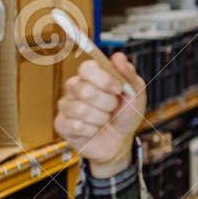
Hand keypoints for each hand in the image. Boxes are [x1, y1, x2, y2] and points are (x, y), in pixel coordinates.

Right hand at [55, 53, 145, 176]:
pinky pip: (76, 126)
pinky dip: (92, 130)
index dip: (104, 79)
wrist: (120, 141)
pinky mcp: (61, 124)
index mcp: (90, 75)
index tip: (118, 89)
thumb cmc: (125, 114)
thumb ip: (128, 75)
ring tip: (105, 120)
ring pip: (81, 110)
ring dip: (101, 118)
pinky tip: (94, 130)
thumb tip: (118, 56)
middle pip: (84, 90)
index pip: (87, 68)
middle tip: (113, 108)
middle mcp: (74, 87)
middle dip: (107, 103)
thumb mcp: (135, 94)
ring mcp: (66, 105)